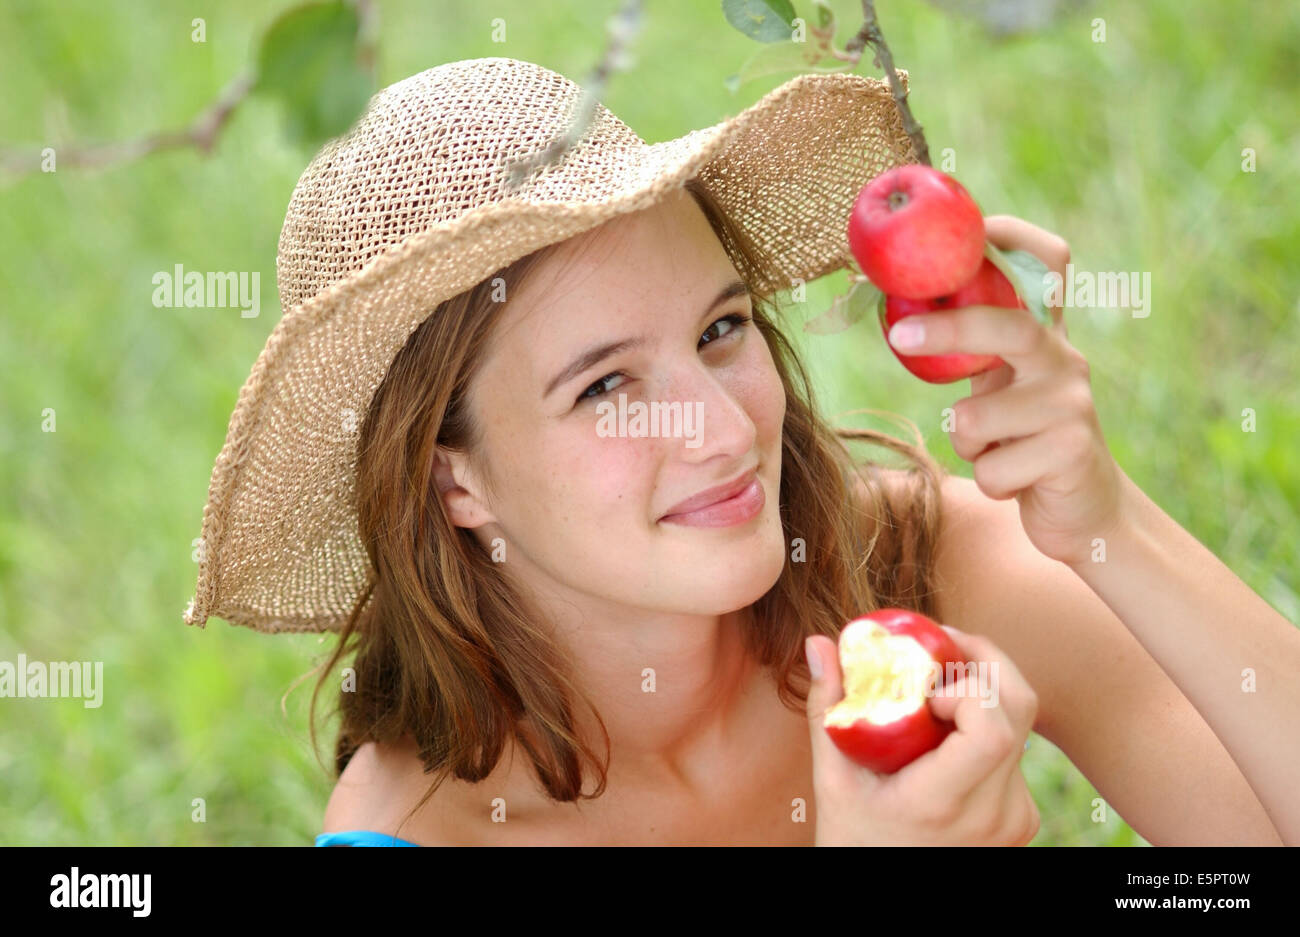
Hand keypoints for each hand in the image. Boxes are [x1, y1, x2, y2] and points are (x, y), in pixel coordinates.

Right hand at [804, 626, 1040, 845]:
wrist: (890, 898)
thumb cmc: (854, 837)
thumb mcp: (833, 779)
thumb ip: (827, 708)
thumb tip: (818, 642)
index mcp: (942, 804)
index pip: (991, 732)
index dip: (970, 689)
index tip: (929, 686)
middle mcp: (992, 814)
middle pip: (1020, 710)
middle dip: (986, 662)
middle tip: (946, 646)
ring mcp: (1015, 819)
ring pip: (1024, 725)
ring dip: (987, 691)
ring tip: (942, 685)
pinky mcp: (1024, 818)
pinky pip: (1019, 750)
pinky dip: (992, 723)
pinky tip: (952, 726)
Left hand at [886, 215, 1125, 565]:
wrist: (1084, 509)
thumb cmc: (1023, 440)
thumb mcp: (999, 386)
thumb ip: (967, 350)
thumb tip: (886, 305)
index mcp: (1043, 336)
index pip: (1046, 265)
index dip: (1012, 237)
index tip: (974, 224)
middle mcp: (1064, 360)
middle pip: (1010, 327)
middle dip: (951, 328)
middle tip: (899, 336)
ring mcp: (1073, 406)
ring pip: (977, 418)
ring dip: (966, 443)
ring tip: (994, 449)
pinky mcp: (1073, 453)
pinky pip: (992, 469)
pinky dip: (989, 481)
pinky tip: (1017, 479)